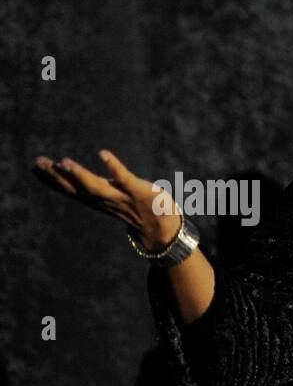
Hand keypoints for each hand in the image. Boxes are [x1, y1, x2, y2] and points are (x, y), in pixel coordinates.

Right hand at [32, 150, 180, 251]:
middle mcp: (106, 200)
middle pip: (78, 189)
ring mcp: (122, 197)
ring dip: (80, 175)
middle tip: (38, 162)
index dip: (52, 180)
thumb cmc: (136, 210)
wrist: (165, 231)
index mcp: (98, 201)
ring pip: (96, 187)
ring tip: (65, 162)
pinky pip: (125, 179)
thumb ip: (92, 188)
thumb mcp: (110, 199)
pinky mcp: (140, 191)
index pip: (71, 190)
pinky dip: (114, 167)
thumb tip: (76, 178)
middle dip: (57, 176)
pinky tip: (103, 153)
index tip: (33, 167)